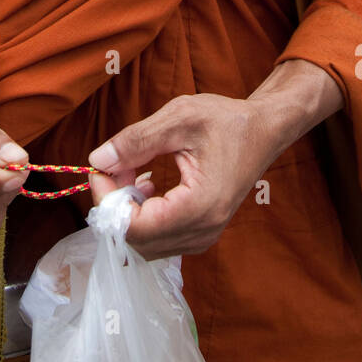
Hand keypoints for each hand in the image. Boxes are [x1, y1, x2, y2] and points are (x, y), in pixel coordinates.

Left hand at [87, 60, 342, 259]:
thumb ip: (136, 141)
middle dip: (115, 203)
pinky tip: (147, 186)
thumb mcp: (179, 117)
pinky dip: (142, 215)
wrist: (264, 131)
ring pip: (144, 243)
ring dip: (127, 210)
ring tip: (133, 171)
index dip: (108, 200)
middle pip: (136, 240)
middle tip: (115, 166)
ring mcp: (203, 236)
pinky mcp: (201, 234)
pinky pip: (159, 239)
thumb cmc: (227, 120)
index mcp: (200, 206)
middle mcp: (203, 231)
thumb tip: (97, 160)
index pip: (136, 227)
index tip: (101, 168)